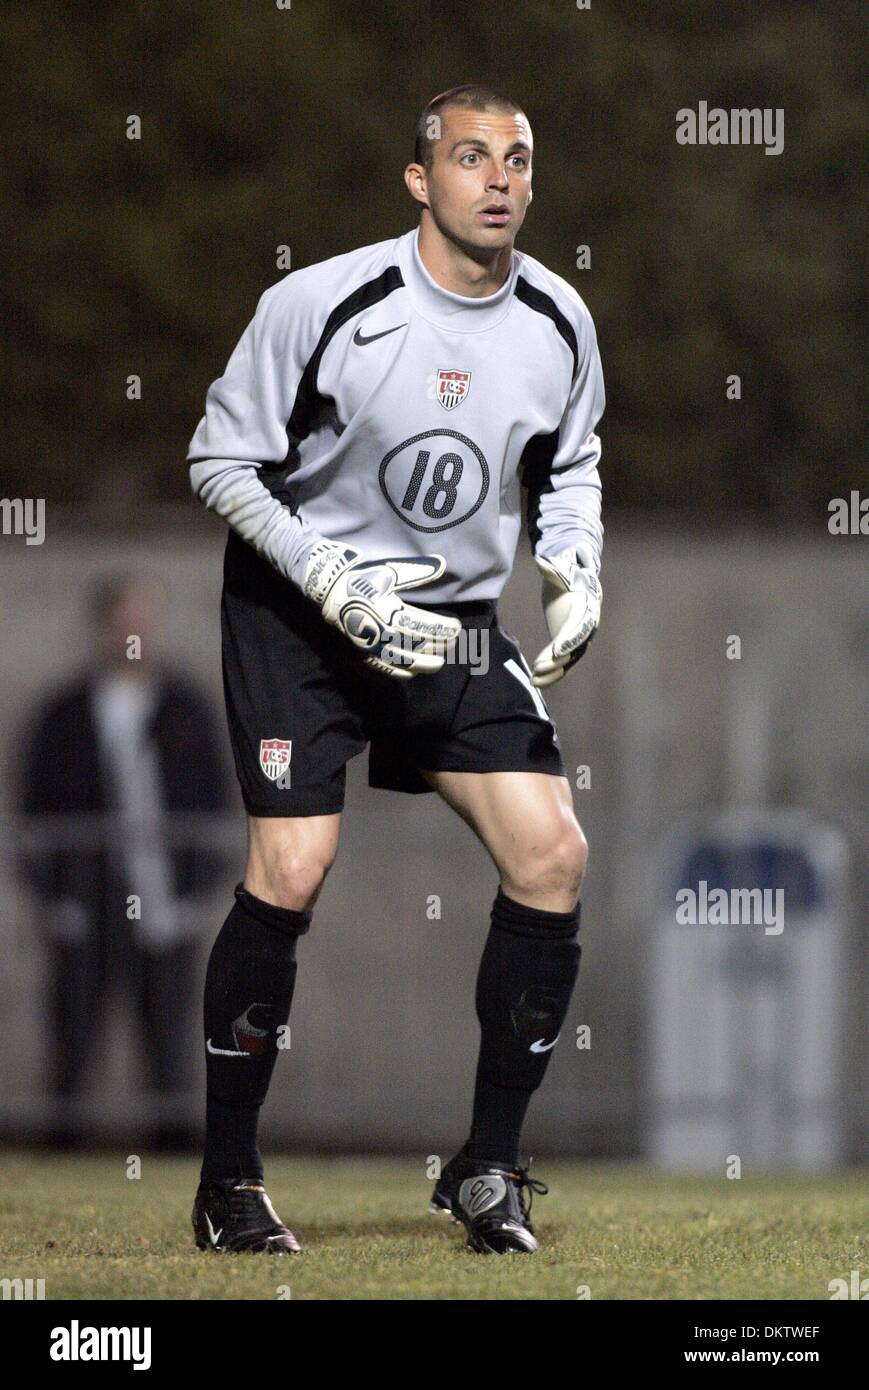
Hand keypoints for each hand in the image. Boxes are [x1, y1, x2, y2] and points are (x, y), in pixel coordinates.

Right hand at [303, 540, 461, 678]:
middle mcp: (382, 631)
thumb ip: (418, 571)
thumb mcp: (390, 571)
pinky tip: (413, 672)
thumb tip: (443, 563)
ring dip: (425, 664)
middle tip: (453, 643)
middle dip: (439, 645)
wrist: (330, 590)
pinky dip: (401, 672)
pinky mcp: (363, 651)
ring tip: (439, 662)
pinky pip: (384, 668)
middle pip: (418, 645)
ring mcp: (372, 645)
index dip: (444, 629)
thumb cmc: (363, 578)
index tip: (456, 628)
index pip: (425, 626)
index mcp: (390, 610)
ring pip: (404, 662)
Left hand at [531, 547, 601, 687]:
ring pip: (568, 660)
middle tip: (539, 667)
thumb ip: (553, 568)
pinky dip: (551, 675)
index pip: (581, 628)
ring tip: (534, 680)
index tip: (557, 651)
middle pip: (574, 648)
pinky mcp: (568, 646)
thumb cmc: (568, 576)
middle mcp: (586, 627)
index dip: (570, 641)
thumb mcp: (561, 570)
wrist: (574, 583)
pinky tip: (536, 682)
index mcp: (586, 609)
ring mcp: (578, 639)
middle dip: (558, 660)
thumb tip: (541, 560)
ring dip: (552, 672)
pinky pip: (562, 664)